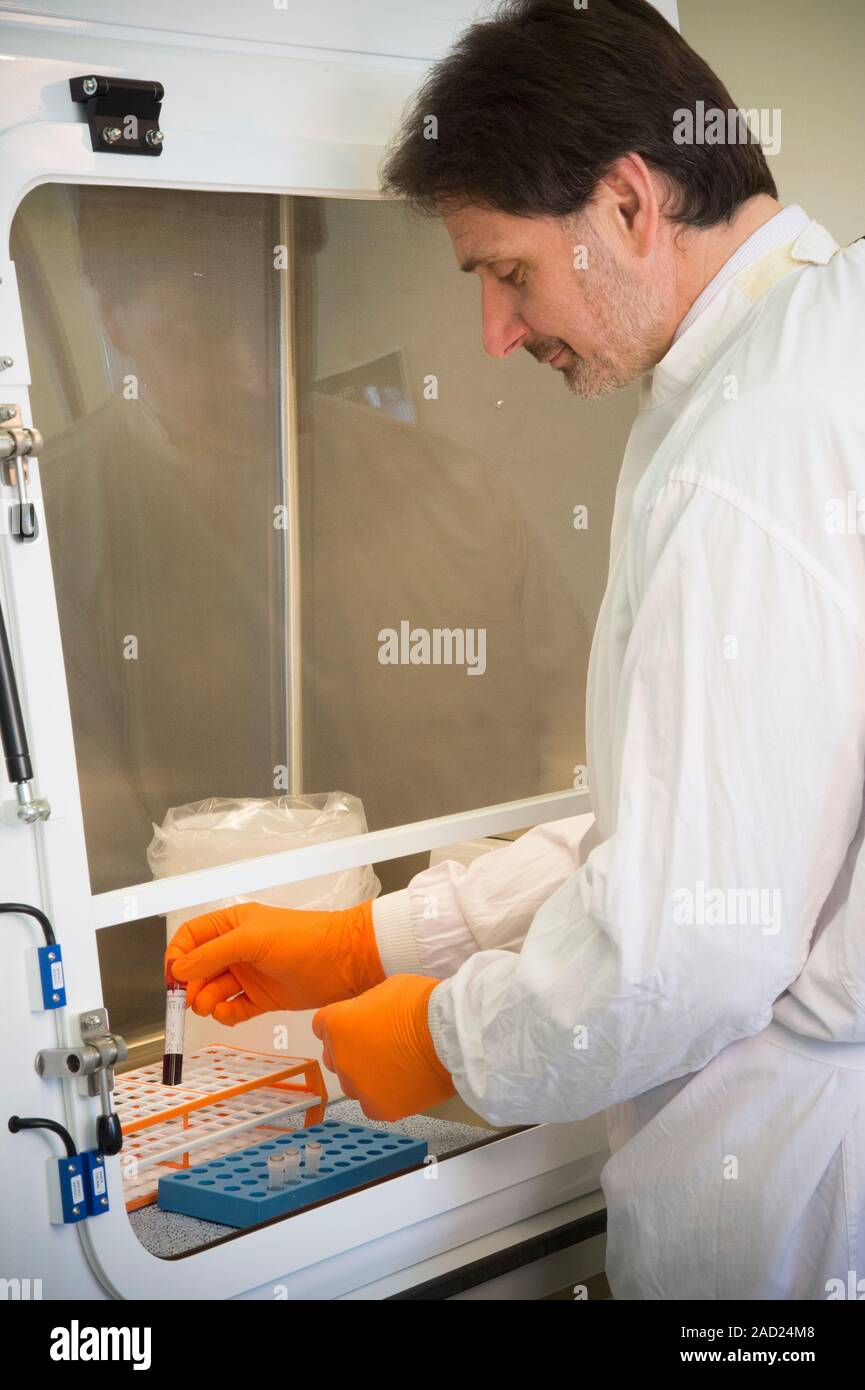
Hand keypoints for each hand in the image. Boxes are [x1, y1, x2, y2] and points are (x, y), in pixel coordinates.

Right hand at [165, 899, 383, 1021]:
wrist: (344, 961)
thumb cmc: (305, 938)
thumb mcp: (251, 940)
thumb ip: (212, 954)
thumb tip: (180, 968)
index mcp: (233, 925)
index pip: (192, 938)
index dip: (178, 956)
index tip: (173, 977)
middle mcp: (238, 949)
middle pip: (199, 969)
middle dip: (190, 985)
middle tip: (188, 999)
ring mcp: (250, 974)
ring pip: (214, 991)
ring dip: (207, 1001)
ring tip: (211, 1006)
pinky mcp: (263, 998)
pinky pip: (234, 1009)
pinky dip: (226, 1014)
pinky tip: (228, 1013)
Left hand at [312, 974, 454, 1119]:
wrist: (450, 1035)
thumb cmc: (424, 1005)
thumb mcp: (386, 989)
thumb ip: (366, 1007)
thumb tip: (369, 1017)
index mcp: (336, 1023)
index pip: (323, 1028)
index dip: (342, 1027)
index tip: (356, 1029)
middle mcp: (340, 1057)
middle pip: (336, 1057)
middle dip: (353, 1052)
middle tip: (380, 1048)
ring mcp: (357, 1085)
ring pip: (354, 1084)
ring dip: (368, 1077)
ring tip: (398, 1066)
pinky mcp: (378, 1107)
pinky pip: (373, 1105)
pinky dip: (386, 1097)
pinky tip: (404, 1084)